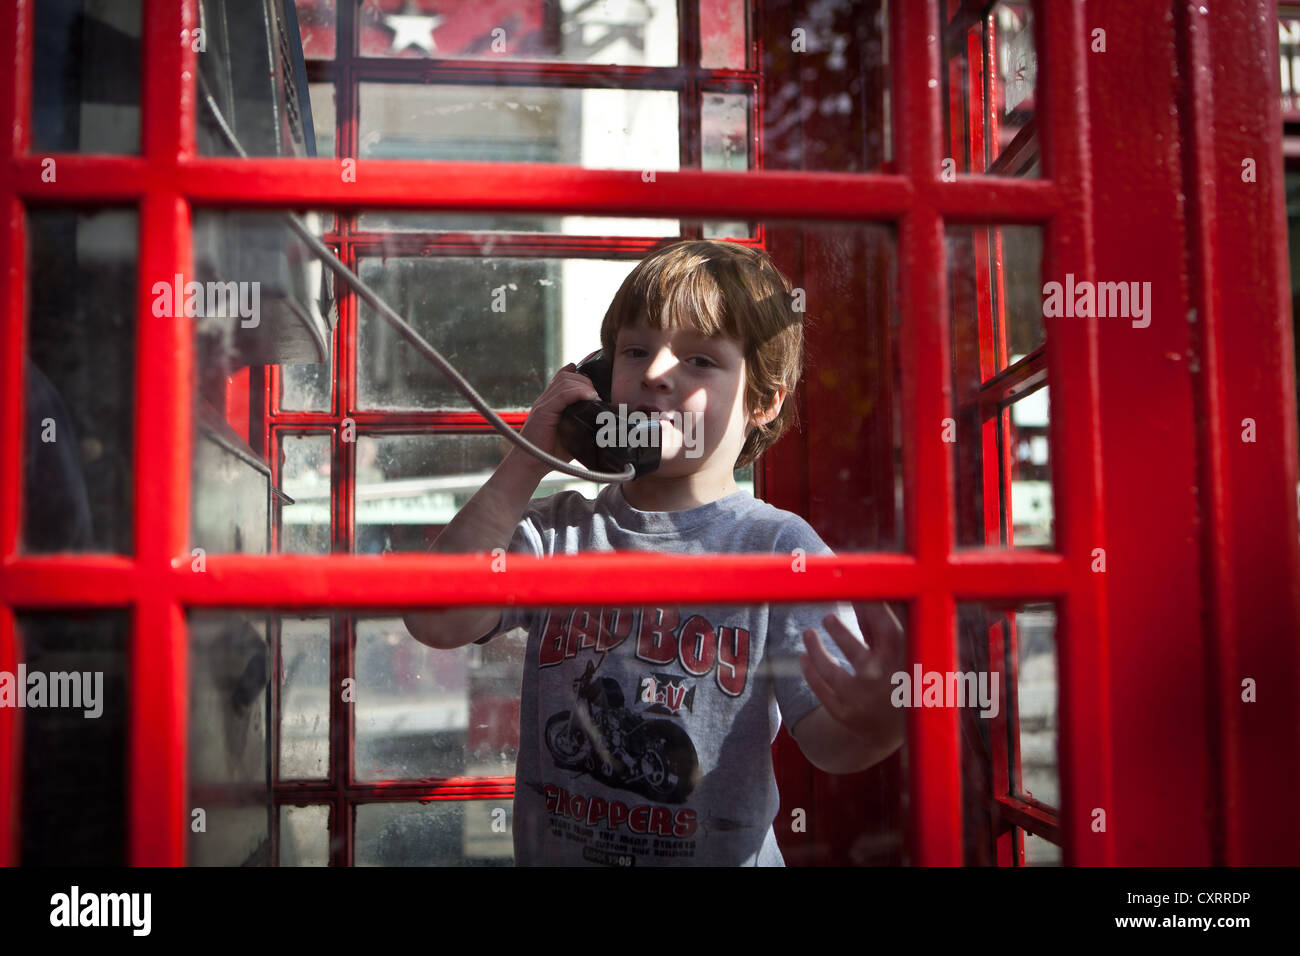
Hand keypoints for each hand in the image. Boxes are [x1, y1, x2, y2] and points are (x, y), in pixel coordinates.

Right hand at [513, 362, 601, 467]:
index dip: (579, 375)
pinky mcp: (543, 412)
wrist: (529, 465)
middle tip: (598, 396)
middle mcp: (545, 400)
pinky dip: (578, 392)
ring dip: (584, 386)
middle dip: (586, 381)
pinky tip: (591, 397)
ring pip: (565, 382)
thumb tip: (604, 425)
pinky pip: (562, 395)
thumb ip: (582, 426)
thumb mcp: (571, 436)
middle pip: (566, 377)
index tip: (595, 386)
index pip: (562, 378)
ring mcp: (543, 404)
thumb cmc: (551, 454)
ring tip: (596, 397)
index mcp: (550, 403)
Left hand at [799, 608, 905, 742]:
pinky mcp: (844, 714)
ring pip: (831, 672)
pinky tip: (804, 658)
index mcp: (901, 663)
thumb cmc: (896, 681)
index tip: (857, 594)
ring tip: (808, 633)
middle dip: (840, 633)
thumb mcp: (895, 657)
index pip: (887, 631)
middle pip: (857, 653)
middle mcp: (882, 682)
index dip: (872, 610)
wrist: (893, 732)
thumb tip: (862, 595)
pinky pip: (822, 690)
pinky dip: (810, 672)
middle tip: (827, 618)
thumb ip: (878, 630)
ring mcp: (862, 700)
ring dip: (816, 650)